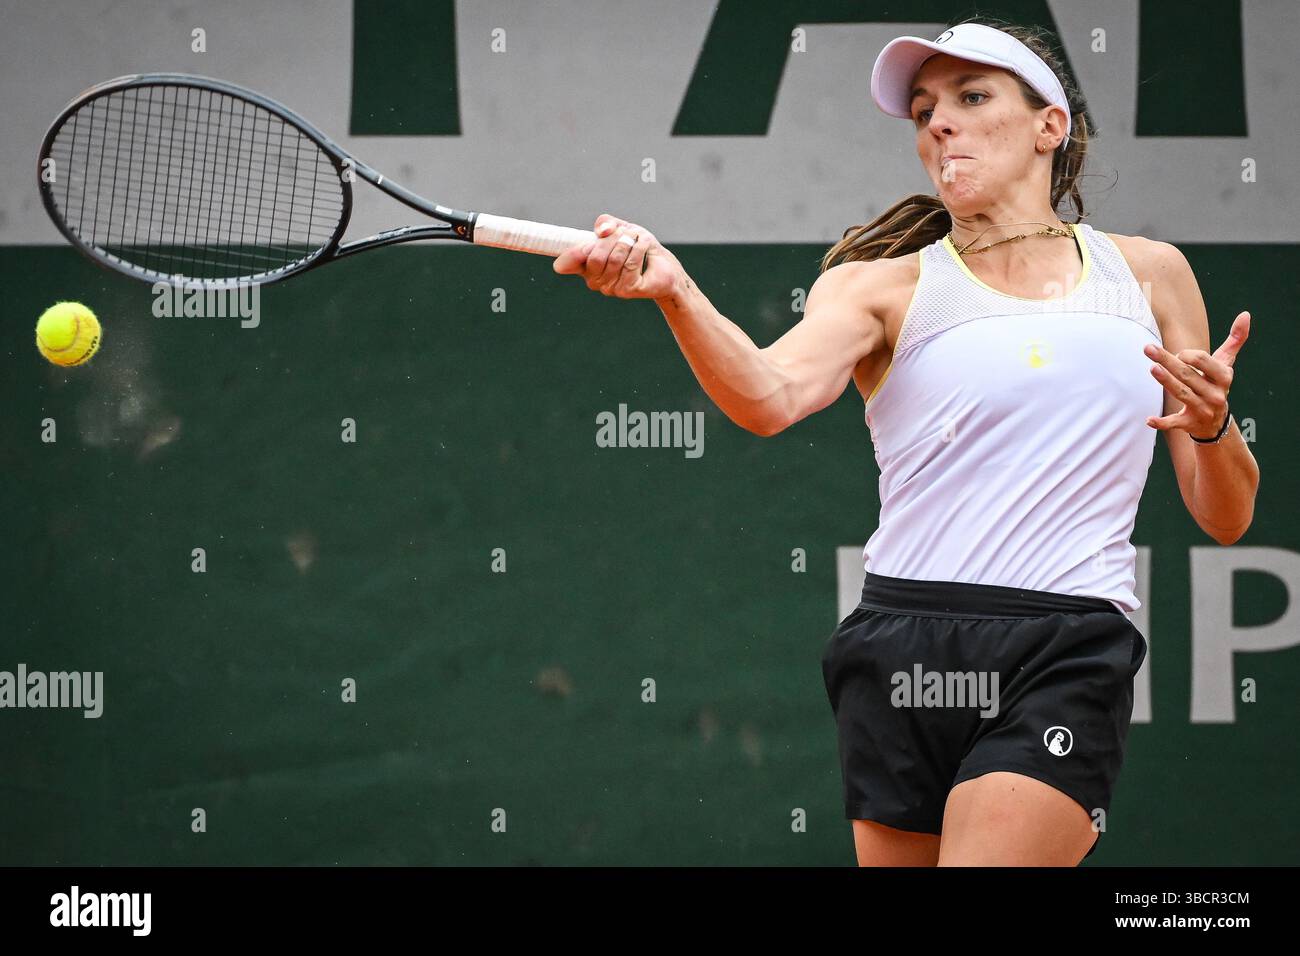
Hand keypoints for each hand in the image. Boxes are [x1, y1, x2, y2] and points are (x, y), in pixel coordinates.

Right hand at [553, 214, 684, 300]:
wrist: (663, 266)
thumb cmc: (639, 248)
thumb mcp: (620, 229)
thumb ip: (606, 224)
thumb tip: (602, 230)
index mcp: (587, 267)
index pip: (568, 264)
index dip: (569, 256)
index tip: (572, 253)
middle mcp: (595, 281)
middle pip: (595, 256)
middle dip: (612, 238)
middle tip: (626, 233)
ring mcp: (611, 288)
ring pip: (614, 258)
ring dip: (629, 241)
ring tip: (637, 238)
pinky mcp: (628, 290)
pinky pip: (630, 263)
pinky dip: (640, 247)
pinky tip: (646, 244)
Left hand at [1145, 311, 1249, 437]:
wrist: (1216, 422)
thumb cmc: (1216, 384)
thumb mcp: (1226, 364)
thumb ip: (1235, 340)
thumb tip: (1246, 314)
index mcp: (1223, 377)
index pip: (1204, 361)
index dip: (1189, 355)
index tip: (1178, 354)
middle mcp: (1214, 394)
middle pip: (1187, 374)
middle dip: (1167, 360)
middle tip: (1148, 348)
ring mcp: (1202, 409)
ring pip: (1181, 393)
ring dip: (1166, 381)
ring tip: (1152, 368)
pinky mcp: (1189, 423)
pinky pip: (1174, 423)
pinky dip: (1162, 423)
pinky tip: (1148, 420)